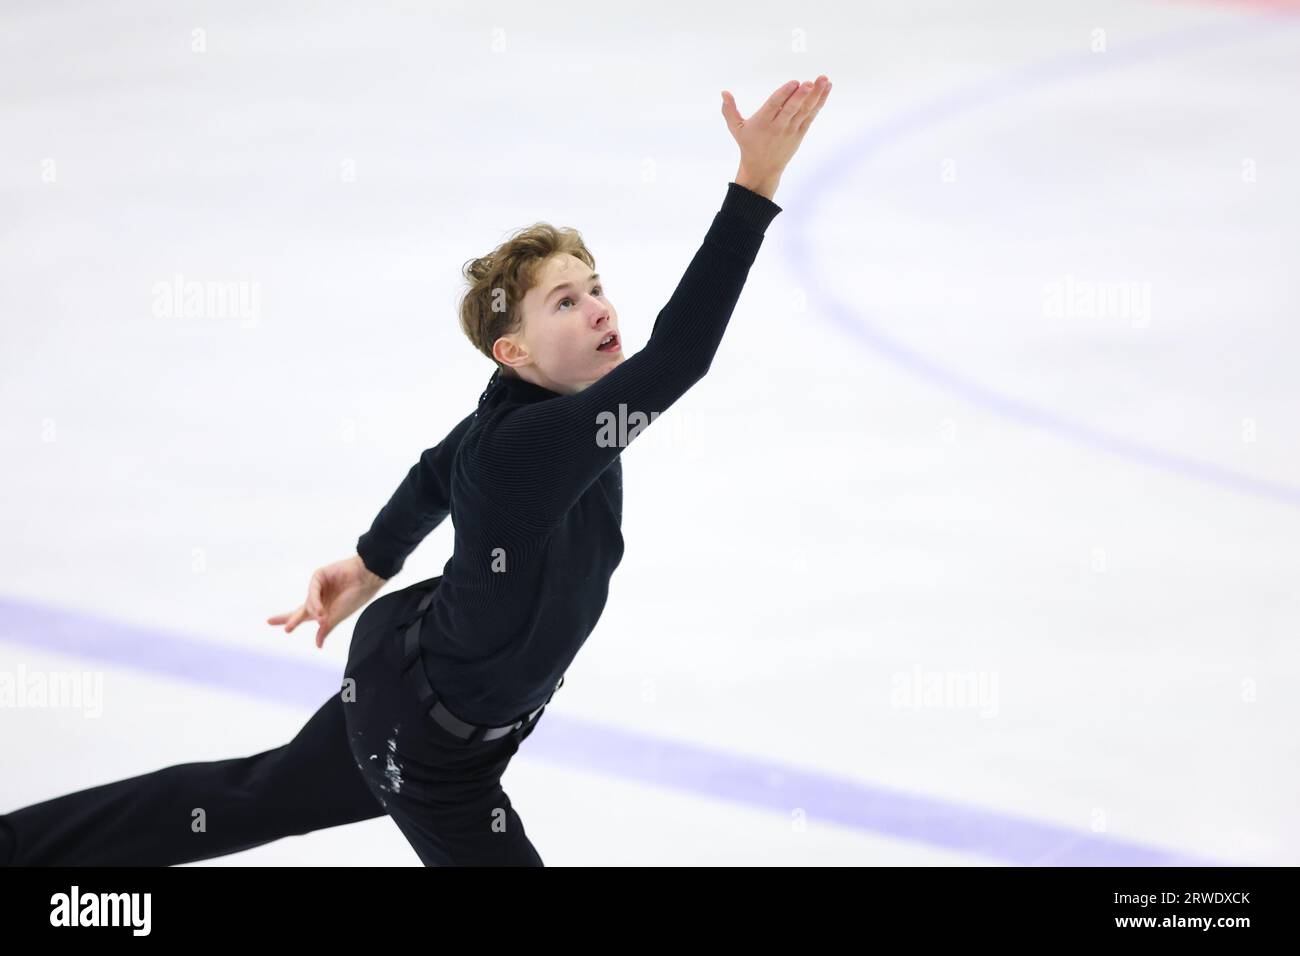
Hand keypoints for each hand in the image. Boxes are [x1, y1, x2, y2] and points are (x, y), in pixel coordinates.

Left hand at [267, 553, 385, 648]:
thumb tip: (318, 645)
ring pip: (308, 603)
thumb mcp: (338, 616)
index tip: (284, 630)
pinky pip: (312, 591)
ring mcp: (319, 587)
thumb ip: (325, 628)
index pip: (304, 616)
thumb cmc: (356, 597)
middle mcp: (320, 598)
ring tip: (322, 617)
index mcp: (325, 609)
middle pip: (300, 609)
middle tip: (270, 622)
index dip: (292, 621)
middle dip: (287, 617)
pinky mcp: (319, 576)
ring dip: (314, 611)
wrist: (367, 578)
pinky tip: (321, 611)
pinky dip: (316, 602)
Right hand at [721, 76, 831, 199]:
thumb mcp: (736, 129)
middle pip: (791, 109)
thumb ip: (729, 110)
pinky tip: (826, 89)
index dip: (784, 94)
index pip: (774, 106)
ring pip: (804, 111)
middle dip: (801, 96)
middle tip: (810, 83)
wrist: (763, 169)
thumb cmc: (749, 144)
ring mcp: (791, 130)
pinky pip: (811, 116)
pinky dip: (819, 102)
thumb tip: (724, 92)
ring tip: (824, 80)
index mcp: (762, 122)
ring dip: (816, 95)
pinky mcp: (800, 133)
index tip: (794, 82)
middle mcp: (778, 126)